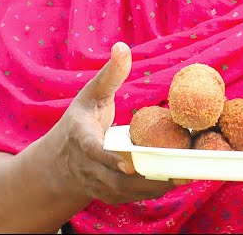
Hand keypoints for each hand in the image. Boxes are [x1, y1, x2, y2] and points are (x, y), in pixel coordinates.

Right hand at [35, 41, 177, 205]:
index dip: (108, 159)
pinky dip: (151, 192)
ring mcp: (95, 183)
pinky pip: (130, 197)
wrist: (60, 160)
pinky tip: (173, 181)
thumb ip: (109, 74)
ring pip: (125, 191)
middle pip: (115, 178)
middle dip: (145, 178)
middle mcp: (86, 165)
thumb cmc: (80, 120)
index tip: (127, 164)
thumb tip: (123, 46)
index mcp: (80, 137)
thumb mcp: (90, 94)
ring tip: (183, 177)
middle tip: (175, 171)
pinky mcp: (107, 194)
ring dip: (153, 187)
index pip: (92, 150)